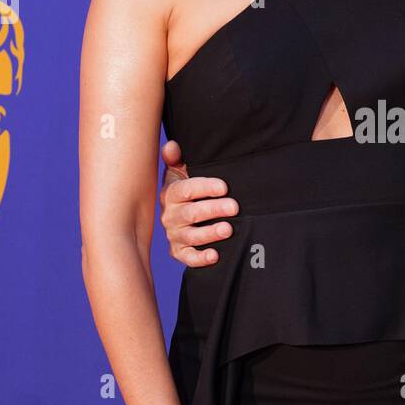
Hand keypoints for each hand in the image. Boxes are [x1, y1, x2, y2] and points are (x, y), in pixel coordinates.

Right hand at [159, 138, 238, 265]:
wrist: (179, 216)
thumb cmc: (186, 191)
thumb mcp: (180, 172)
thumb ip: (176, 159)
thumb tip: (172, 146)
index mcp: (171, 193)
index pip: (186, 190)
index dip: (204, 187)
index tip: (224, 187)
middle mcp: (170, 215)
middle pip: (192, 213)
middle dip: (214, 209)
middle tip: (234, 207)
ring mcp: (174, 235)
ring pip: (191, 236)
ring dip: (210, 233)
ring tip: (228, 229)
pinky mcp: (178, 252)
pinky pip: (188, 257)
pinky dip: (200, 258)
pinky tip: (215, 256)